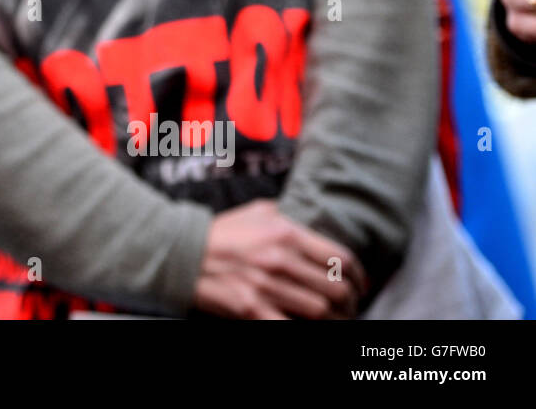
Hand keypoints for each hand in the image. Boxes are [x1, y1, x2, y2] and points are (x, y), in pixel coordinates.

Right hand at [193, 200, 367, 319]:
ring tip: (335, 318)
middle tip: (349, 304)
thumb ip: (289, 216)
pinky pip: (291, 325)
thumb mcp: (258, 211)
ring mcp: (266, 287)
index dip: (358, 275)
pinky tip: (309, 325)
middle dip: (349, 300)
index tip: (360, 283)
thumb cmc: (220, 232)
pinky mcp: (252, 309)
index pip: (340, 258)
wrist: (181, 252)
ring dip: (334, 318)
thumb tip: (315, 225)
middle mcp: (280, 259)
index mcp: (285, 233)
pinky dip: (307, 328)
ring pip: (321, 311)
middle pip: (336, 289)